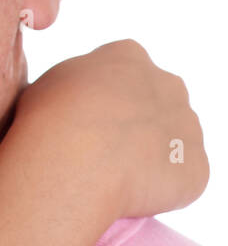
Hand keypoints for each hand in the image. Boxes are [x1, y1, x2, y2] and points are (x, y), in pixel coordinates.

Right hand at [15, 40, 208, 219]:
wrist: (73, 164)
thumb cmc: (50, 118)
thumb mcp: (52, 81)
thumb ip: (81, 82)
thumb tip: (87, 98)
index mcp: (129, 55)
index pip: (125, 66)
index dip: (105, 92)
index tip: (86, 112)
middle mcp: (168, 84)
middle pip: (158, 99)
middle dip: (137, 118)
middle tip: (102, 143)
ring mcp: (188, 127)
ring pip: (173, 140)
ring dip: (151, 152)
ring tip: (112, 172)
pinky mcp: (195, 168)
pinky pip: (180, 177)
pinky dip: (159, 186)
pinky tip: (128, 191)